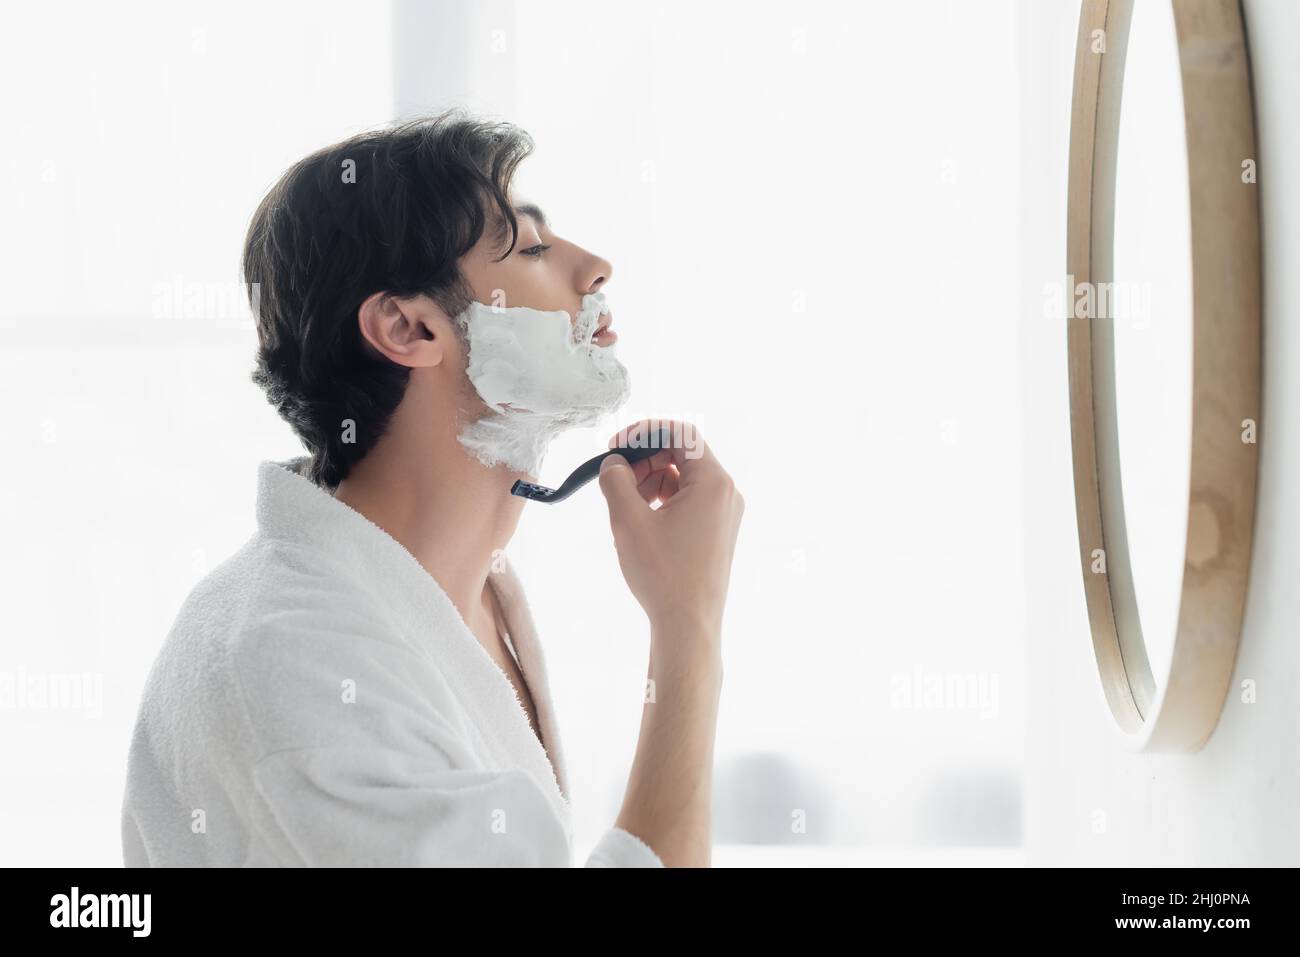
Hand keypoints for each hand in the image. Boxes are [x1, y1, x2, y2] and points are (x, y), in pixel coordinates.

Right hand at [597, 420, 744, 645]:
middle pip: (683, 454)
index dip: (644, 432)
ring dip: (651, 481)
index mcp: (713, 482)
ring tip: (625, 504)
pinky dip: (662, 500)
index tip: (615, 446)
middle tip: (615, 477)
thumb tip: (613, 463)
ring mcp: (724, 514)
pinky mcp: (717, 532)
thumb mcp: (629, 520)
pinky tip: (640, 520)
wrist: (688, 625)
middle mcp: (726, 493)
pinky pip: (689, 501)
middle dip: (645, 459)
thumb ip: (616, 479)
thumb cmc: (662, 573)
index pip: (681, 433)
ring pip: (684, 479)